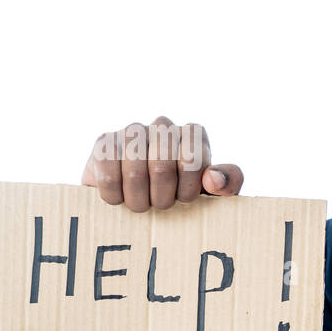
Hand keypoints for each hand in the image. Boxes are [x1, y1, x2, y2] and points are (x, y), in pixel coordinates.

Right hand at [80, 116, 243, 211]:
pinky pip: (107, 173)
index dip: (187, 189)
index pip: (192, 161)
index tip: (184, 199)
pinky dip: (115, 195)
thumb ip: (228, 183)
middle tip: (160, 206)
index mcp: (193, 135)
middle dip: (161, 197)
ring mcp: (132, 130)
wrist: (140, 197)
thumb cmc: (182, 193)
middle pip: (161, 166)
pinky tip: (119, 197)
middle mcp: (163, 125)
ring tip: (141, 204)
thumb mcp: (215, 192)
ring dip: (138, 199)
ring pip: (133, 170)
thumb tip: (214, 180)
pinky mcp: (104, 142)